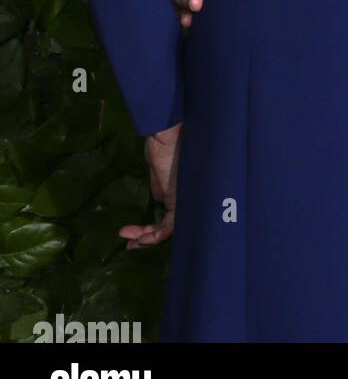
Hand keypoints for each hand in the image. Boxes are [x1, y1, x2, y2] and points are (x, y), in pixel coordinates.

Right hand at [119, 123, 180, 248]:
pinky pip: (169, 227)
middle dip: (149, 239)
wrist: (166, 134)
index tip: (131, 232)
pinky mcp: (180, 201)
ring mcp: (184, 200)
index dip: (152, 229)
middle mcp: (185, 198)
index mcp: (180, 191)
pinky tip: (137, 237)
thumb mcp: (159, 171)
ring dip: (148, 240)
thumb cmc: (162, 147)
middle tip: (130, 244)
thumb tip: (158, 200)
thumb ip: (160, 188)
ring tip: (130, 243)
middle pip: (170, 227)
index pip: (170, 217)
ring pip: (169, 231)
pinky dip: (152, 236)